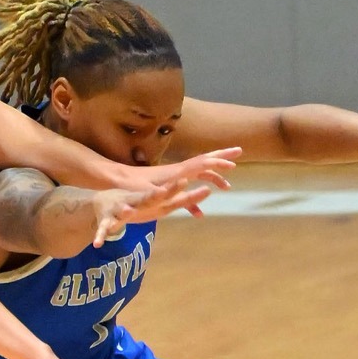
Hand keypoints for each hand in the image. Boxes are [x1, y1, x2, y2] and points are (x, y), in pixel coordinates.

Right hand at [90, 179, 211, 245]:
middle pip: (146, 199)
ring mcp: (119, 209)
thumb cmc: (135, 203)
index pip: (166, 194)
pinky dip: (101, 235)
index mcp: (148, 199)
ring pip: (123, 211)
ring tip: (127, 211)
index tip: (189, 181)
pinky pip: (103, 229)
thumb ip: (176, 206)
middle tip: (163, 191)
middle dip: (154, 195)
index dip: (176, 190)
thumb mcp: (155, 205)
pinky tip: (98, 244)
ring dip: (125, 211)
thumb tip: (202, 213)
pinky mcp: (105, 220)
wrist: (103, 202)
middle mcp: (135, 202)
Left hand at [120, 146, 241, 194]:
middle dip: (222, 155)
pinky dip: (199, 188)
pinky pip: (190, 181)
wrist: (117, 179)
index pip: (202, 163)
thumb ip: (165, 191)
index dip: (218, 161)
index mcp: (177, 171)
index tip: (233, 162)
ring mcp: (174, 173)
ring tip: (227, 185)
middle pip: (205, 159)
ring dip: (214, 174)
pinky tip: (199, 208)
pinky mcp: (169, 180)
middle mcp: (178, 169)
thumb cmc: (132, 187)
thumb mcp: (149, 192)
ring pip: (199, 170)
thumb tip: (181, 186)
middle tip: (240, 151)